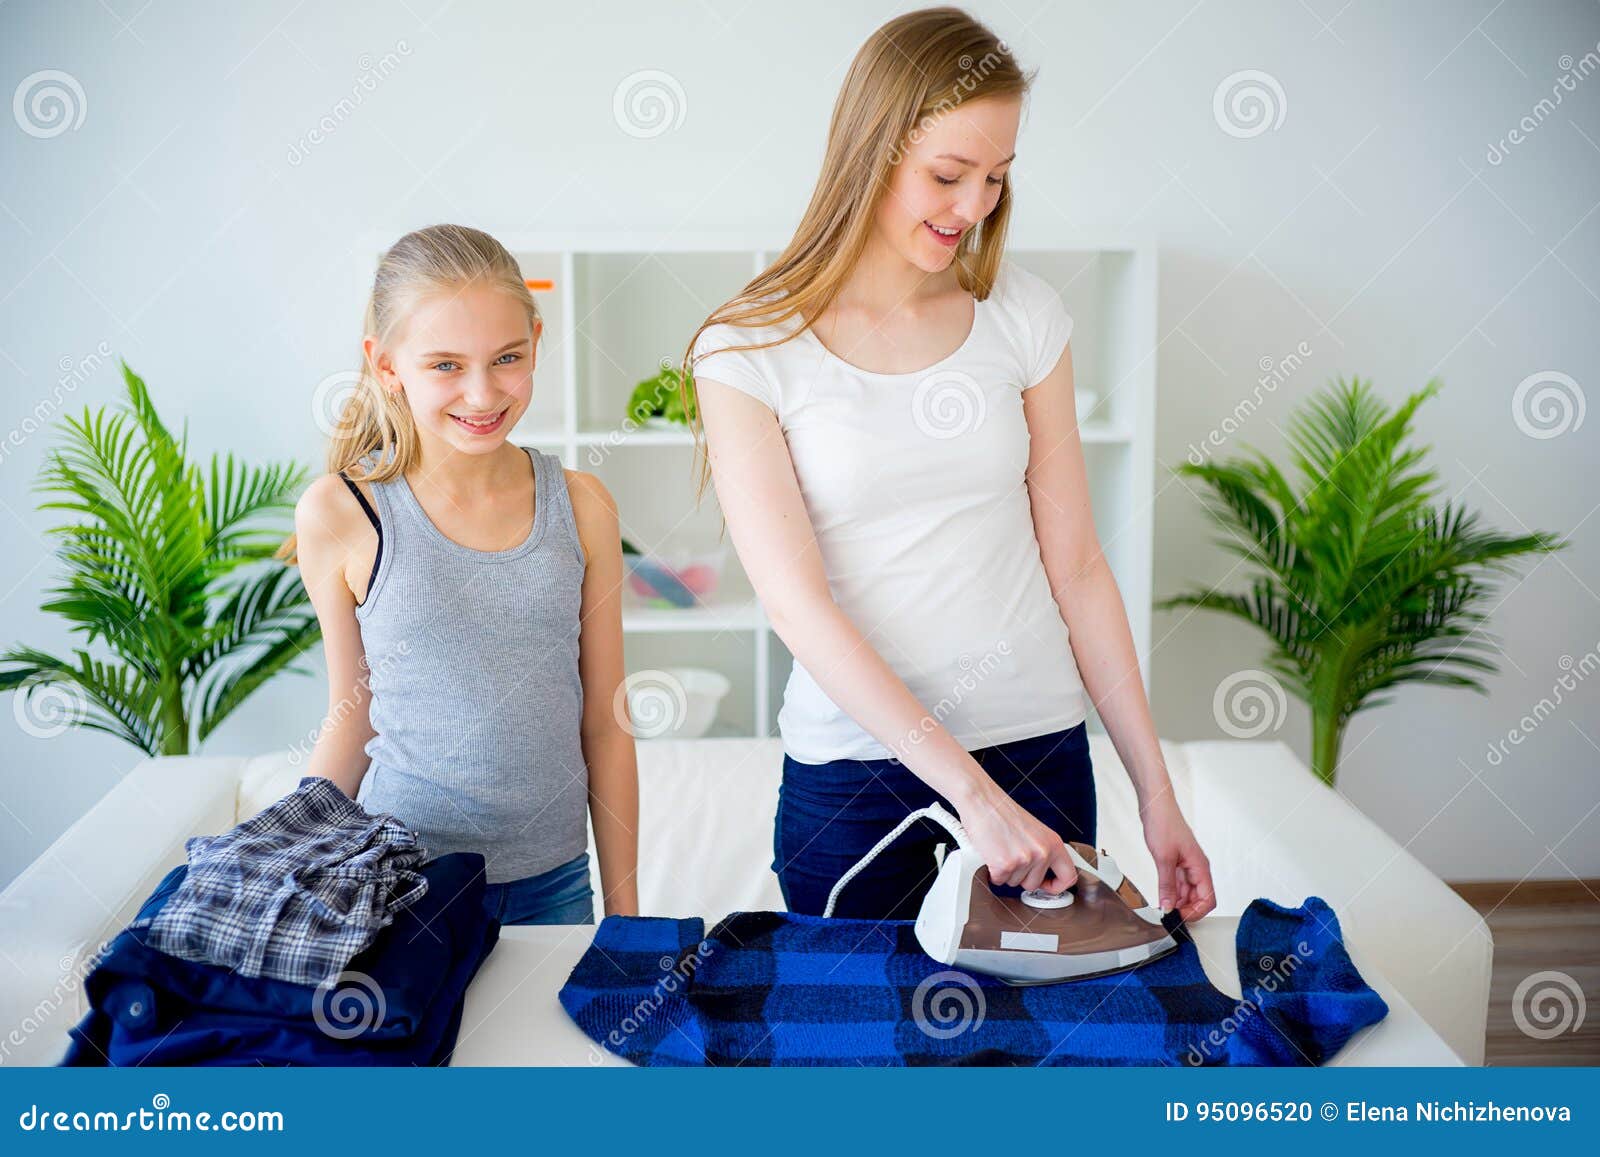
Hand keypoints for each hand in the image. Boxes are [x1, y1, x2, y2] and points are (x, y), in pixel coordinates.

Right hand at [954, 779, 1078, 894]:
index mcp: (1053, 842)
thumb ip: (1043, 852)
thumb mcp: (1035, 832)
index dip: (1057, 885)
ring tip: (1001, 850)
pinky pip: (998, 881)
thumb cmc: (1003, 813)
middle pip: (1034, 884)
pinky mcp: (1005, 864)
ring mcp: (1024, 859)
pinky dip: (992, 872)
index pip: (1069, 876)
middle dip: (1021, 877)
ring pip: (1014, 883)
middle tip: (1012, 858)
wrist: (982, 801)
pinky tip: (992, 854)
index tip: (1046, 885)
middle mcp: (1042, 852)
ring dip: (1006, 872)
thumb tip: (1046, 876)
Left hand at [1141, 793, 1215, 920]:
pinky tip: (1161, 896)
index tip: (1179, 918)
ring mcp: (1187, 865)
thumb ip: (1167, 885)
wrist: (1156, 806)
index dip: (1196, 912)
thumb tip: (1168, 907)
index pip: (1208, 899)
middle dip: (1186, 909)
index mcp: (1200, 867)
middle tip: (1168, 916)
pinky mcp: (1177, 861)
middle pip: (1199, 898)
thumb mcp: (1164, 858)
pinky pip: (1178, 883)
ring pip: (1187, 892)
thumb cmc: (1164, 824)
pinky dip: (1171, 891)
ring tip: (1162, 908)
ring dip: (1177, 902)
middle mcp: (1197, 868)